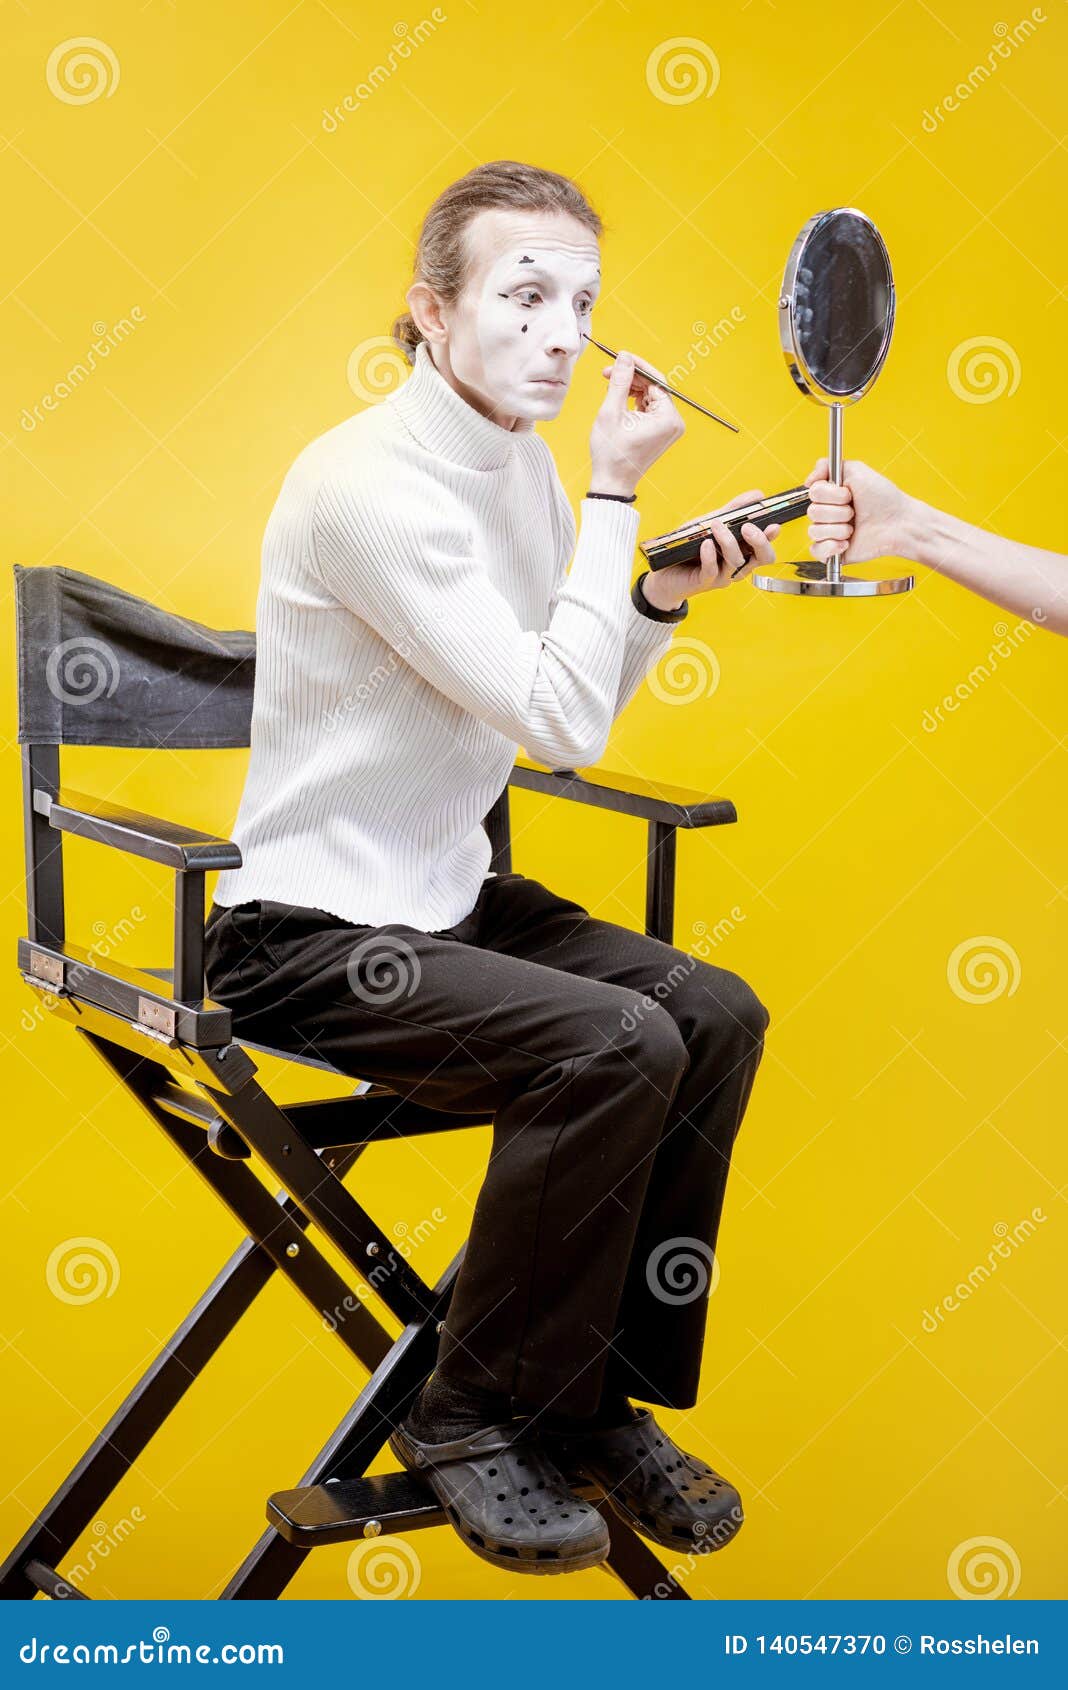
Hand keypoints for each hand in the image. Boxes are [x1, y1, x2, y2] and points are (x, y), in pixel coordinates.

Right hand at [589, 351, 684, 495]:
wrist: (612, 482)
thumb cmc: (612, 454)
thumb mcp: (612, 412)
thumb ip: (620, 382)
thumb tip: (625, 357)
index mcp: (668, 418)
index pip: (656, 381)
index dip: (637, 367)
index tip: (621, 357)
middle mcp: (674, 422)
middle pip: (653, 387)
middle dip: (632, 378)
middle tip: (609, 372)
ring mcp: (668, 428)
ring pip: (650, 396)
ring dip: (631, 388)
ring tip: (610, 386)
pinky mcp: (661, 431)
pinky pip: (649, 407)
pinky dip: (634, 400)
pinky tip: (619, 399)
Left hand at [643, 488, 780, 609]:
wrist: (664, 571)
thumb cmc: (690, 546)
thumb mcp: (711, 523)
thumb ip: (734, 510)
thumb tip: (758, 495)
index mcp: (743, 552)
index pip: (765, 548)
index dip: (772, 538)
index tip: (773, 525)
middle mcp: (737, 566)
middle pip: (763, 559)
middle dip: (759, 542)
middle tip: (748, 527)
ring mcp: (722, 576)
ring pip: (736, 562)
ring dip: (728, 541)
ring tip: (716, 525)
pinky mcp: (704, 582)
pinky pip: (712, 570)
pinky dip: (710, 556)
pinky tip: (706, 543)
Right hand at [805, 458, 915, 564]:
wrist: (898, 523)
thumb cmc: (883, 498)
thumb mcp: (857, 470)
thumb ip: (827, 465)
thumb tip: (808, 480)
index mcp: (830, 495)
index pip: (813, 493)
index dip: (832, 494)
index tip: (849, 494)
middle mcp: (827, 513)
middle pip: (813, 512)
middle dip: (838, 512)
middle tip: (855, 512)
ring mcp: (828, 533)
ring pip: (814, 531)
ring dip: (839, 529)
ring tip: (854, 528)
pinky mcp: (831, 551)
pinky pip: (816, 550)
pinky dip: (831, 547)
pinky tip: (846, 543)